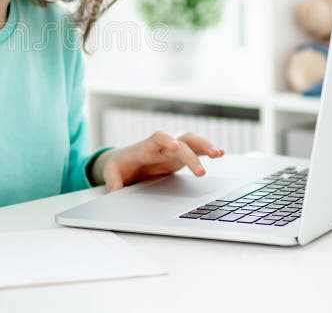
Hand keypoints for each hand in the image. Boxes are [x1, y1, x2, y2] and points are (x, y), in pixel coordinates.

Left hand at [96, 131, 224, 191]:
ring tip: (219, 154)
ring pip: (192, 142)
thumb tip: (114, 193)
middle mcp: (162, 145)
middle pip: (180, 141)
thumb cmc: (119, 165)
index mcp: (145, 147)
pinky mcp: (180, 157)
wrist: (124, 161)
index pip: (158, 139)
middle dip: (192, 153)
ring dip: (205, 146)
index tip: (174, 146)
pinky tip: (220, 153)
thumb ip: (113, 181)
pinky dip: (208, 150)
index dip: (166, 141)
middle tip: (202, 171)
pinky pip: (196, 150)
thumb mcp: (110, 172)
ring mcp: (173, 150)